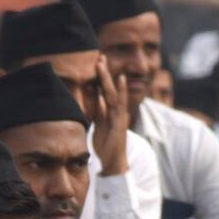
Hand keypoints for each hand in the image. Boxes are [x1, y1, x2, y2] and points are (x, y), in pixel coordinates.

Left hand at [91, 55, 129, 176]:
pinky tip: (121, 80)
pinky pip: (120, 105)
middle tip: (99, 57)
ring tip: (102, 64)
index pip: (104, 91)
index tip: (96, 63)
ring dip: (108, 78)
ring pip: (113, 93)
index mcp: (109, 112)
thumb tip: (97, 99)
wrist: (113, 162)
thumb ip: (99, 113)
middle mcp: (116, 111)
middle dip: (104, 73)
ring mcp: (119, 116)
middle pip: (109, 88)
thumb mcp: (99, 126)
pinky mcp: (120, 122)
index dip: (100, 78)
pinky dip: (122, 91)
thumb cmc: (106, 145)